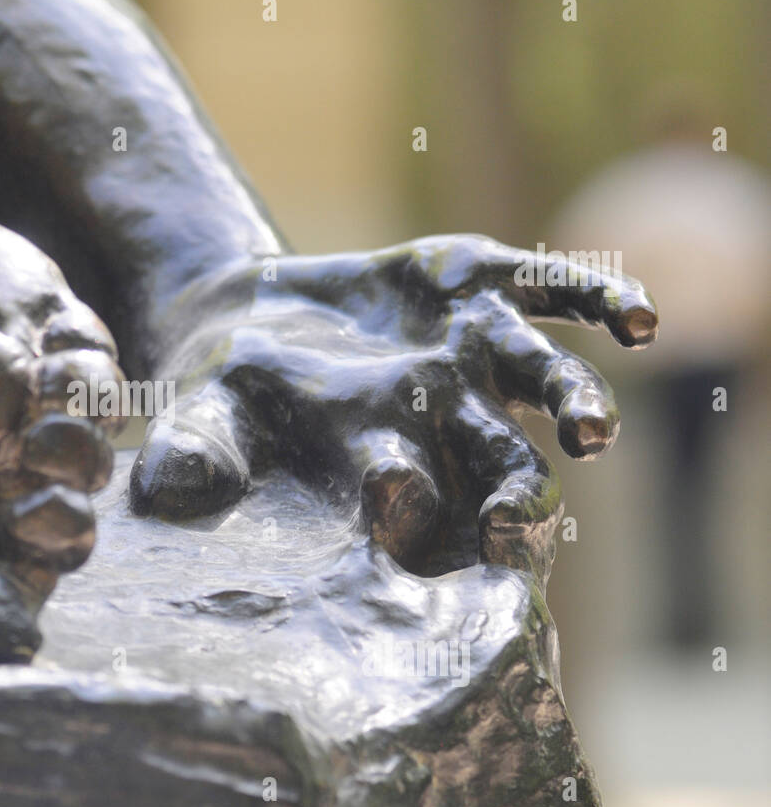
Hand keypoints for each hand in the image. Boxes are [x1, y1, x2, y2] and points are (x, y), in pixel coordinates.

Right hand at [129, 234, 656, 579]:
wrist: (247, 319)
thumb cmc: (224, 390)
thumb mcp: (199, 415)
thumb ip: (195, 452)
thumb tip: (170, 491)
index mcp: (379, 460)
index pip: (407, 503)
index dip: (407, 512)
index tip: (399, 517)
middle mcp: (440, 415)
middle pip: (501, 463)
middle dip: (516, 494)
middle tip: (519, 524)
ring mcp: (469, 350)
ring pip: (540, 380)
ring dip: (573, 403)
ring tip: (594, 434)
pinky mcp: (479, 282)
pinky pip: (553, 287)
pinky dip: (594, 299)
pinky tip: (635, 322)